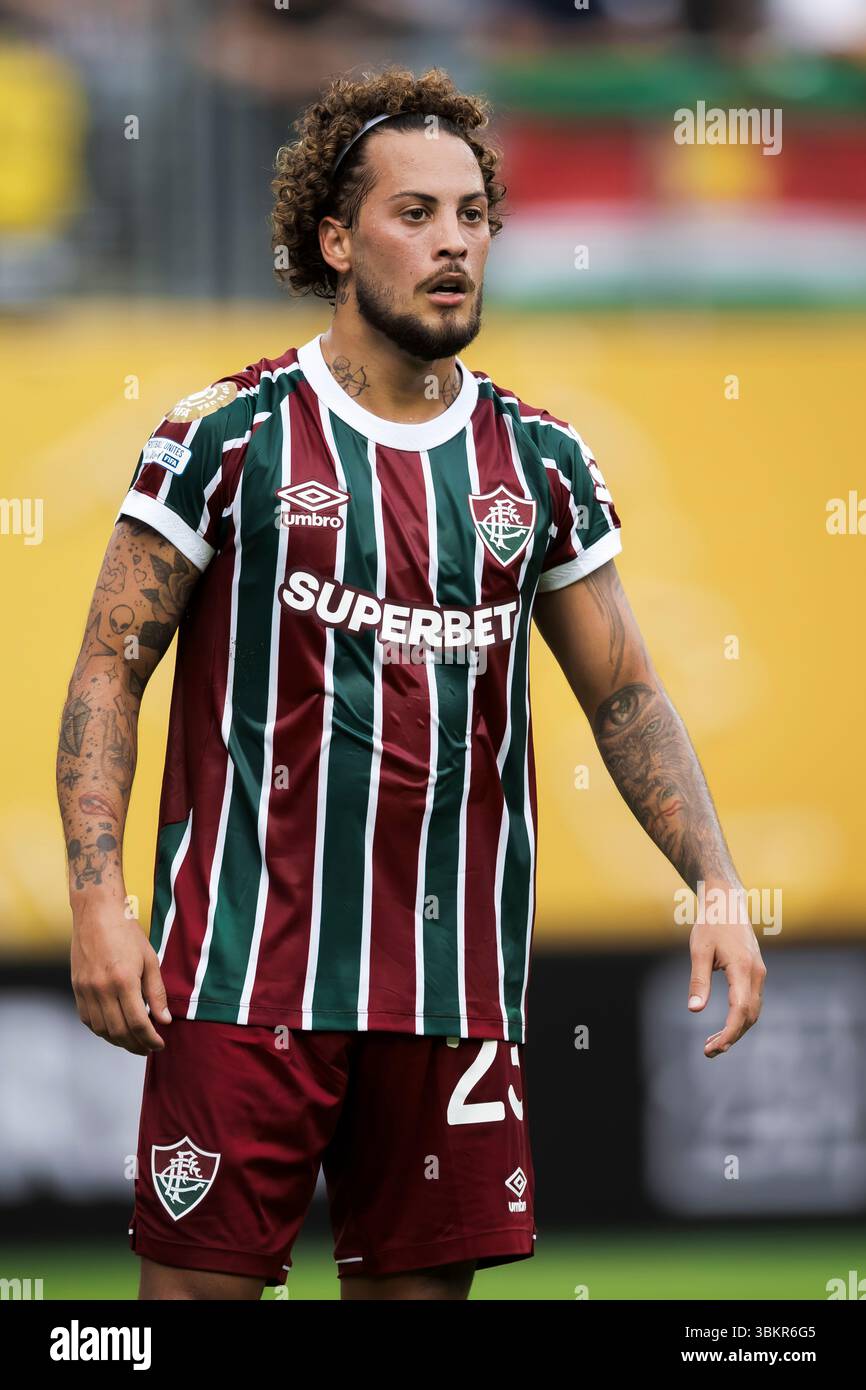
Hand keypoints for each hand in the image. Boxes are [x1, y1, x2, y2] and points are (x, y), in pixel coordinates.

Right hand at [71, 905, 170, 1054]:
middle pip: (119, 1031)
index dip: (150, 1039)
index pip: (138, 1023)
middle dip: (136, 1045)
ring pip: (101, 1029)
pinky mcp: (76, 988)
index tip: (160, 1045)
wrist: (97, 913)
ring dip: (118, 1041)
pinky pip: (87, 1019)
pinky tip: (114, 1028)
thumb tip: (164, 1020)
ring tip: (133, 1041)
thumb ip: (157, 993)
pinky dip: (102, 1030)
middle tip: (148, 1047)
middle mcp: (102, 988)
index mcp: (124, 980)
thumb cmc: (128, 933)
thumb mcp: (150, 960)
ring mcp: (86, 989)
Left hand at [687, 906, 766, 1057]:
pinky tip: (724, 1026)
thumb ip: (698, 981)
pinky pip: (752, 1002)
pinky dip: (740, 1018)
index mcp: (743, 969)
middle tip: (708, 1051)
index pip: (741, 1010)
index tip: (714, 1048)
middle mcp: (757, 974)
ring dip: (737, 1030)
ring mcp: (759, 974)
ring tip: (713, 1044)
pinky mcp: (756, 973)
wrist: (726, 902)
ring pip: (753, 1011)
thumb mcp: (699, 951)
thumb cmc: (711, 924)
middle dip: (731, 1036)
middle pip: (749, 1016)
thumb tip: (694, 1010)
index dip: (729, 1033)